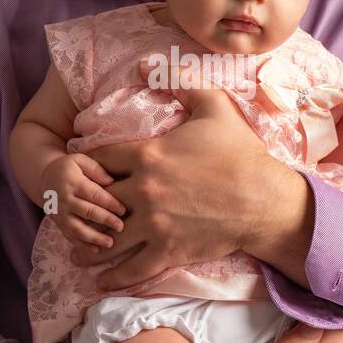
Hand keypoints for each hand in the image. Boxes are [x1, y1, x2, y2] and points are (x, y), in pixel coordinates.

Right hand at [41, 152, 126, 249]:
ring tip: (110, 243)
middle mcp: (64, 199)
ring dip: (94, 238)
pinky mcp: (58, 223)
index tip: (123, 210)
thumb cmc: (70, 168)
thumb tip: (112, 181)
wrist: (45, 178)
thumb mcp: (80, 160)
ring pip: (77, 228)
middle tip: (121, 227)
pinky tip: (97, 250)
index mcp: (72, 182)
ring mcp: (60, 214)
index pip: (93, 194)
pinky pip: (70, 236)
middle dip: (105, 220)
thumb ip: (96, 169)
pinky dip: (82, 245)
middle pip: (87, 211)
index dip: (109, 203)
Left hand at [65, 87, 271, 289]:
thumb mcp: (213, 104)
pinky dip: (113, 276)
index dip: (86, 165)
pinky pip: (131, 268)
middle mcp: (143, 190)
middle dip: (84, 203)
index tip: (83, 170)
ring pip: (106, 237)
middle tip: (76, 209)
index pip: (98, 160)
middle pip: (96, 199)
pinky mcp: (168, 251)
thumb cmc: (241, 152)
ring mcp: (154, 223)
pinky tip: (100, 279)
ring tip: (79, 248)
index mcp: (148, 155)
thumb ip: (178, 79)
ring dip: (89, 243)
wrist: (266, 200)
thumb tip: (145, 63)